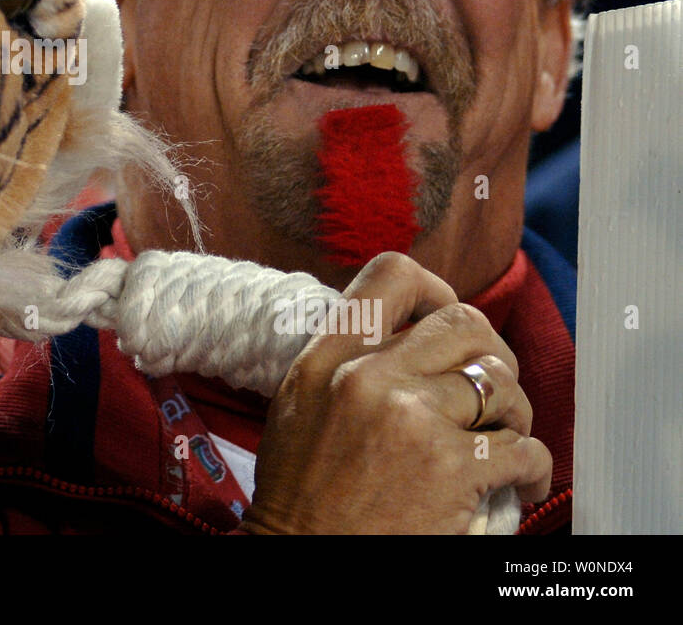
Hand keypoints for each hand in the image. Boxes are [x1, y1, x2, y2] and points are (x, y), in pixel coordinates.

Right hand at [240, 252, 552, 533]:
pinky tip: (518, 483)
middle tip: (487, 388)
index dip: (436, 290)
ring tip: (502, 438)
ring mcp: (414, 420)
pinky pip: (525, 448)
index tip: (445, 317)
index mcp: (329, 356)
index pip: (393, 276)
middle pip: (465, 322)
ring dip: (514, 413)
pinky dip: (532, 469)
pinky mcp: (452, 469)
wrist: (303, 556)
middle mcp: (371, 376)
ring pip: (503, 383)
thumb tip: (409, 334)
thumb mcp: (301, 402)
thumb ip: (347, 358)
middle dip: (490, 352)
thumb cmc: (300, 491)